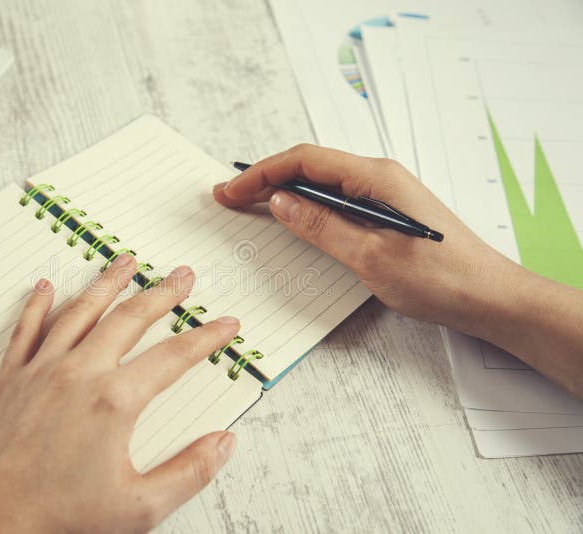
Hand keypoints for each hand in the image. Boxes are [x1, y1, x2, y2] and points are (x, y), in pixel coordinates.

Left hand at [0, 254, 239, 532]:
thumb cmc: (57, 519)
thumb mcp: (138, 507)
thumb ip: (189, 472)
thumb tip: (223, 444)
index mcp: (114, 401)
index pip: (174, 357)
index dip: (206, 338)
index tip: (225, 324)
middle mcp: (79, 374)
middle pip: (130, 319)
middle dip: (163, 294)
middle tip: (183, 276)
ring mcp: (42, 371)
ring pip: (81, 312)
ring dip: (108, 283)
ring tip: (126, 262)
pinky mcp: (11, 379)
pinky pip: (26, 330)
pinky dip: (37, 304)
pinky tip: (45, 286)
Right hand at [213, 144, 582, 398]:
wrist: (489, 297)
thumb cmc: (439, 278)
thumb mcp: (369, 256)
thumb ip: (321, 225)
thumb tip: (280, 202)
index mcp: (375, 178)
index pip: (304, 161)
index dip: (260, 173)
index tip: (230, 191)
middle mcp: (379, 177)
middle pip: (310, 166)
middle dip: (266, 179)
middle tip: (230, 198)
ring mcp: (384, 194)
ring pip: (322, 183)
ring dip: (285, 192)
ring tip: (252, 206)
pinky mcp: (387, 213)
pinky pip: (338, 200)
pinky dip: (308, 206)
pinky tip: (294, 220)